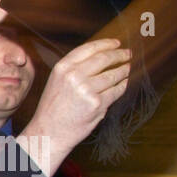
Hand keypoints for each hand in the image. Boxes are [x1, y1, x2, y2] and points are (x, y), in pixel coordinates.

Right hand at [22, 38, 131, 173]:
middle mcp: (73, 75)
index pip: (90, 48)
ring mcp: (86, 89)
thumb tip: (101, 57)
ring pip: (114, 74)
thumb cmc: (53, 109)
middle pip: (104, 58)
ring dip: (124, 71)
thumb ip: (74, 69)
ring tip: (128, 69)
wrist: (48, 133)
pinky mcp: (97, 103)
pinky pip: (116, 91)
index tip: (117, 44)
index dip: (107, 44)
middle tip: (127, 54)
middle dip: (119, 55)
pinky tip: (123, 84)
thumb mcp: (57, 82)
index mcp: (62, 68)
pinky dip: (122, 86)